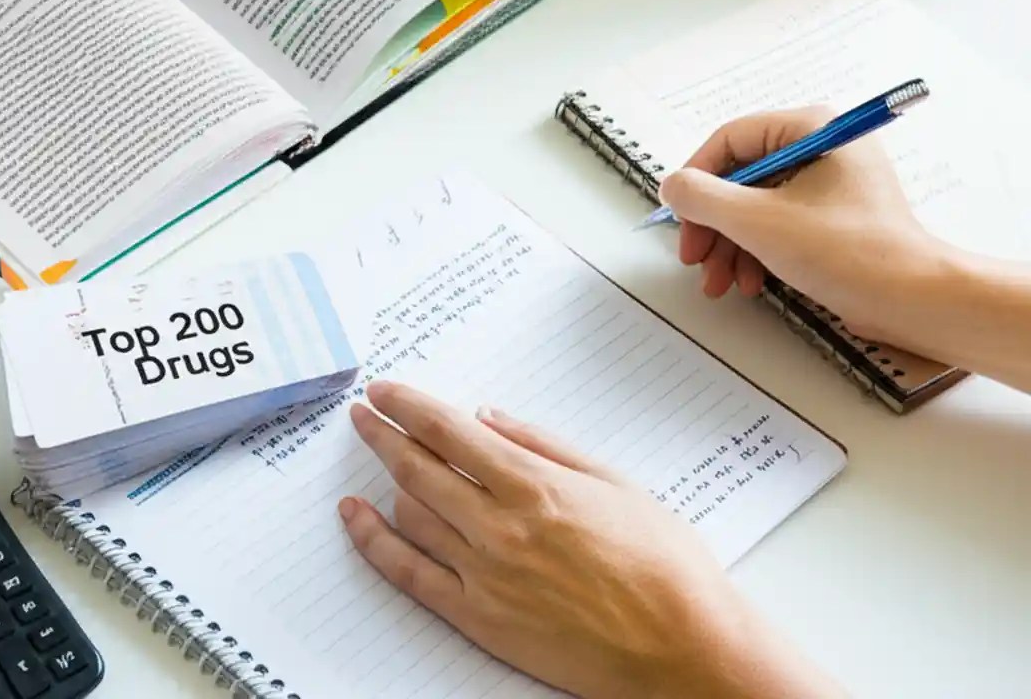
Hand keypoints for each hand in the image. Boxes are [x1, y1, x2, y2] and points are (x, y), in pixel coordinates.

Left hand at [339, 380, 841, 698]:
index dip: (408, 407)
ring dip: (384, 477)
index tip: (385, 391)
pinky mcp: (479, 619)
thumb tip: (491, 418)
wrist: (686, 651)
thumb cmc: (666, 568)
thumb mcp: (616, 485)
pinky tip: (357, 517)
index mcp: (537, 487)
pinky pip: (409, 573)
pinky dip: (374, 541)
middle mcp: (501, 527)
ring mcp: (485, 576)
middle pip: (418, 467)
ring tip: (374, 452)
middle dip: (383, 433)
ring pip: (411, 514)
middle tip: (363, 413)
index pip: (449, 433)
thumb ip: (547, 446)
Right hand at [659, 106, 949, 345]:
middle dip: (712, 224)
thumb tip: (672, 185)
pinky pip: (779, 225)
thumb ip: (704, 198)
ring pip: (756, 206)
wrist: (909, 298)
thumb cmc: (845, 251)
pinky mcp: (833, 218)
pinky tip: (748, 283)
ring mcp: (830, 184)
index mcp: (813, 129)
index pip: (732, 139)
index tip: (679, 215)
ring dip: (729, 246)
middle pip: (741, 176)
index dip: (697, 178)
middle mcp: (823, 147)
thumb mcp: (757, 221)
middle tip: (693, 257)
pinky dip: (756, 253)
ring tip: (717, 283)